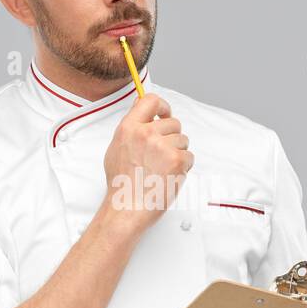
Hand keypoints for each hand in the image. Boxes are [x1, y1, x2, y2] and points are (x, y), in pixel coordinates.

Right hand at [102, 93, 192, 231]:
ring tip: (163, 168)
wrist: (128, 207)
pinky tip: (168, 176)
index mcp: (129, 128)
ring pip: (183, 140)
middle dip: (172, 137)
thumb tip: (140, 107)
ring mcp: (163, 146)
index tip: (164, 113)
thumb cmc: (121, 184)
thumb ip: (130, 127)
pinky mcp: (177, 160)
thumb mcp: (117, 148)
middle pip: (173, 122)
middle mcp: (146, 133)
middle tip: (162, 155)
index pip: (150, 100)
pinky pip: (189, 156)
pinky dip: (183, 167)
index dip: (162, 106)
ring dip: (178, 153)